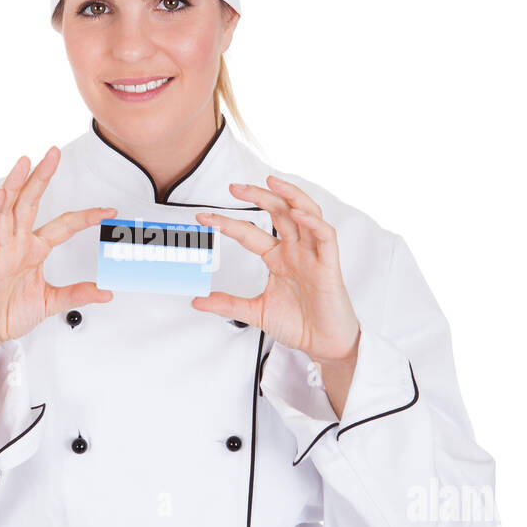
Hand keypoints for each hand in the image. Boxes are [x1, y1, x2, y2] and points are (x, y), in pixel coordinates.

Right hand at [0, 147, 115, 356]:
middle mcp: (16, 244)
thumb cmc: (8, 313)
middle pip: (29, 202)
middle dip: (41, 177)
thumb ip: (77, 294)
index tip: (109, 211)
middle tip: (54, 153)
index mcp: (34, 250)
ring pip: (6, 209)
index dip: (85, 217)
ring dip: (15, 185)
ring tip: (25, 162)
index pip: (63, 225)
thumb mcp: (51, 302)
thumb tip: (106, 292)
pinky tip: (1, 196)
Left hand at [191, 176, 360, 366]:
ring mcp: (313, 255)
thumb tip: (197, 301)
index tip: (203, 218)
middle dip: (258, 196)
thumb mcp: (255, 312)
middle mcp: (295, 250)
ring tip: (271, 182)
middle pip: (278, 212)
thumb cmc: (299, 324)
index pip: (249, 233)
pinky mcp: (330, 265)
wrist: (324, 345)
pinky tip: (297, 213)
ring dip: (289, 195)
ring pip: (305, 213)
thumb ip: (228, 304)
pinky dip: (313, 222)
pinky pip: (325, 236)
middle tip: (234, 187)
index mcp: (278, 258)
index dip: (227, 223)